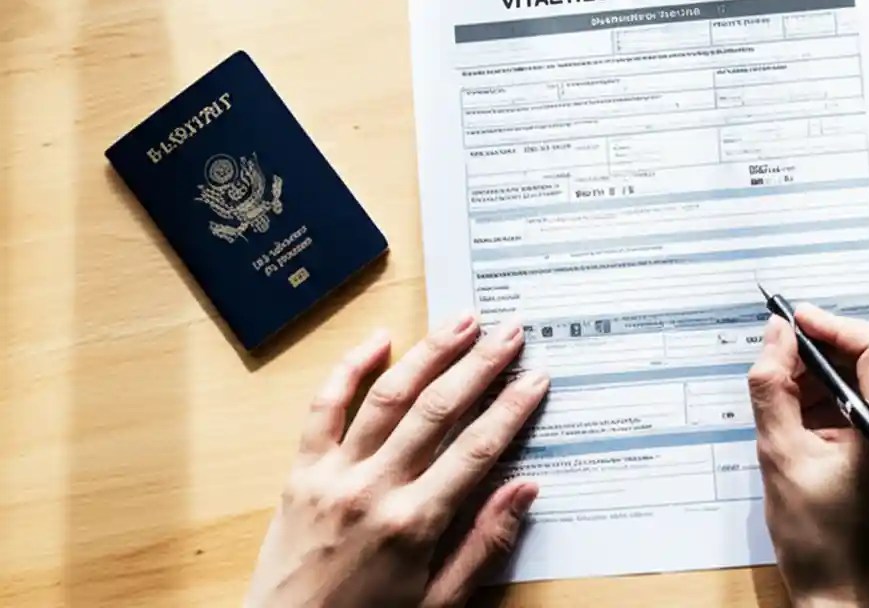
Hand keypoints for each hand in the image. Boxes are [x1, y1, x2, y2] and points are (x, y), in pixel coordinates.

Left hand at [245, 316, 548, 607]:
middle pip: (437, 410)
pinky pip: (323, 408)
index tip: (536, 378)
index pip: (477, 450)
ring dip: (428, 353)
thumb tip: (525, 490)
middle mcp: (374, 489)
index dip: (512, 409)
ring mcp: (332, 475)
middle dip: (479, 365)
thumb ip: (484, 545)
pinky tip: (378, 339)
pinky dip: (349, 368)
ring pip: (387, 397)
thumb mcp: (439, 603)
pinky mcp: (300, 472)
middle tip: (509, 332)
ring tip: (461, 321)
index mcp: (414, 524)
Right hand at [747, 306, 868, 607]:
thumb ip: (773, 390)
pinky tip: (799, 419)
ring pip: (868, 377)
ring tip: (783, 396)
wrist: (843, 593)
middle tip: (779, 359)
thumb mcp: (779, 457)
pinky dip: (831, 399)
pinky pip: (865, 403)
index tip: (795, 324)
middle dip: (823, 349)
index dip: (834, 326)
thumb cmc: (818, 540)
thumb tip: (775, 338)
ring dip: (824, 375)